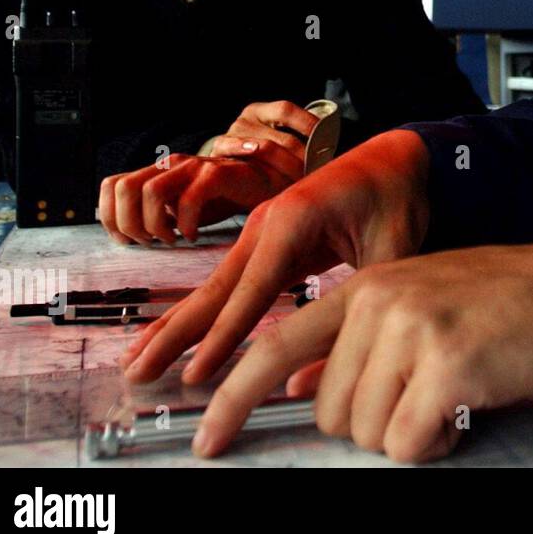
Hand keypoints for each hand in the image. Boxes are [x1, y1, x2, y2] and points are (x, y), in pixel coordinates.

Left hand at [99, 153, 294, 245]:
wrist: (262, 185)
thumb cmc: (219, 200)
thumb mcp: (178, 207)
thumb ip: (153, 212)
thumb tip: (126, 233)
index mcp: (156, 171)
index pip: (111, 185)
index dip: (110, 217)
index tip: (126, 240)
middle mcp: (170, 165)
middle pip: (124, 188)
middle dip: (129, 223)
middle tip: (149, 241)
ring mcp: (193, 167)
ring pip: (151, 192)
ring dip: (156, 224)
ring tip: (172, 238)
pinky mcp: (216, 174)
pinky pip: (189, 199)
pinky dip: (187, 224)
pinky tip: (194, 234)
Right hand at [121, 129, 431, 384]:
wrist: (397, 159)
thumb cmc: (398, 199)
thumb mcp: (392, 252)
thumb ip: (361, 306)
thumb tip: (325, 369)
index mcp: (293, 221)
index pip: (252, 290)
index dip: (223, 337)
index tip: (195, 374)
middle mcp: (267, 224)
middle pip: (215, 288)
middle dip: (174, 333)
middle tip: (134, 373)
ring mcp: (263, 232)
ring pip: (215, 288)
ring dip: (176, 325)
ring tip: (137, 362)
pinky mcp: (270, 243)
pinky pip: (232, 285)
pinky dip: (203, 313)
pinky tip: (180, 335)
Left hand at [190, 242, 532, 462]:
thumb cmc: (505, 303)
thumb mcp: (421, 303)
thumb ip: (362, 340)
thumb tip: (306, 394)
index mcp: (367, 288)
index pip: (276, 347)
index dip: (233, 399)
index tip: (209, 440)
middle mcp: (379, 304)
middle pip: (328, 412)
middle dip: (373, 423)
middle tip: (423, 398)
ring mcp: (411, 333)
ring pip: (367, 433)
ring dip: (409, 433)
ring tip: (451, 396)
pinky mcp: (445, 367)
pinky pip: (409, 444)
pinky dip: (436, 445)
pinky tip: (463, 412)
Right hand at [205, 100, 321, 178]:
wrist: (229, 176)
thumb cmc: (263, 160)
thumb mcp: (280, 144)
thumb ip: (298, 141)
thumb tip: (327, 148)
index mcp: (265, 112)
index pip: (287, 110)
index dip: (307, 123)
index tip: (326, 140)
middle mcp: (248, 118)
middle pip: (282, 137)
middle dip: (303, 157)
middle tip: (316, 170)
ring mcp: (233, 132)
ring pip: (265, 147)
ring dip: (286, 166)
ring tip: (298, 179)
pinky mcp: (220, 147)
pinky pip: (234, 147)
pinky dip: (246, 149)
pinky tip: (257, 153)